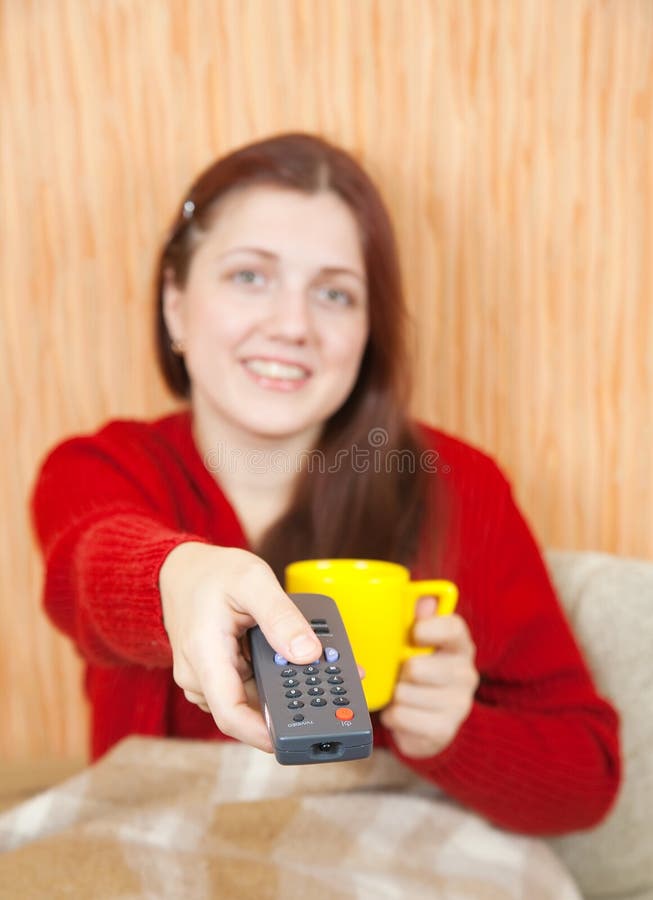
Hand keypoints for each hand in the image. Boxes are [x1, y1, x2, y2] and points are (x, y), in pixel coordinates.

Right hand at [159, 542, 322, 752]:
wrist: (181, 571)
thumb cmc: (212, 573)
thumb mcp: (251, 581)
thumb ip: (280, 616)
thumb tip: (308, 653)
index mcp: (204, 657)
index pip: (231, 714)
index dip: (264, 734)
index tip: (299, 736)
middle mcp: (201, 677)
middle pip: (251, 707)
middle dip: (294, 702)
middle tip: (336, 687)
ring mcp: (209, 680)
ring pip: (255, 698)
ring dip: (288, 688)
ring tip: (325, 667)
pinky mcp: (219, 677)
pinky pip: (252, 685)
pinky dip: (277, 676)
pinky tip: (299, 660)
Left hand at [379, 596, 478, 758]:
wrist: (431, 722)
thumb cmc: (422, 672)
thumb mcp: (418, 644)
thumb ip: (418, 617)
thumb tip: (424, 598)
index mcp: (459, 646)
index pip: (454, 629)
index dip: (431, 628)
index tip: (415, 633)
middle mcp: (465, 674)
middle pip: (417, 667)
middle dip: (400, 671)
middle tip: (400, 673)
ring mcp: (458, 704)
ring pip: (404, 693)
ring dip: (394, 694)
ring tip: (401, 694)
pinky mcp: (444, 729)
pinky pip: (401, 716)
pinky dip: (393, 715)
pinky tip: (401, 712)